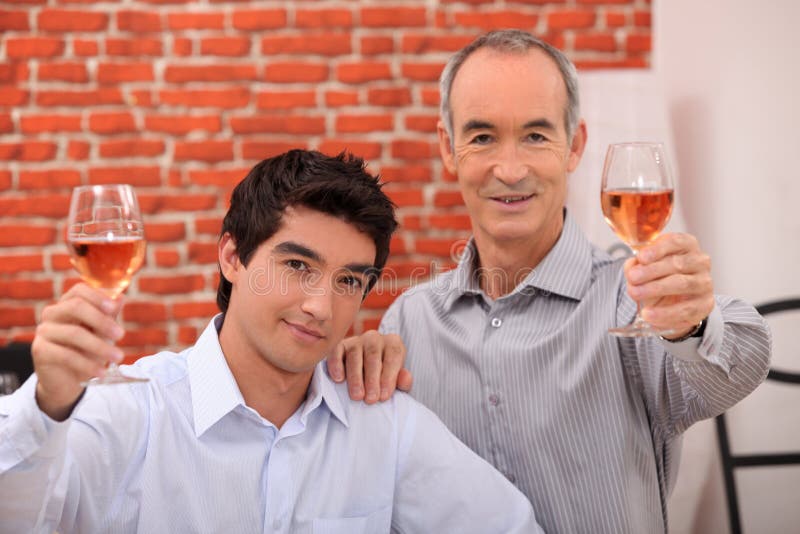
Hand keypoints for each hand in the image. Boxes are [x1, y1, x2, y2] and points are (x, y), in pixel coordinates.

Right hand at [31, 283, 124, 420]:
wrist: (68, 380)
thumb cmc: (87, 351)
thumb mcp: (102, 332)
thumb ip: (109, 316)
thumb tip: (120, 297)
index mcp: (68, 304)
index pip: (79, 290)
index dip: (97, 296)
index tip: (113, 307)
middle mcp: (53, 313)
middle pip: (75, 307)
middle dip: (101, 320)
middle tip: (121, 335)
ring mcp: (44, 331)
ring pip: (74, 333)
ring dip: (100, 346)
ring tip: (118, 357)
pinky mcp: (40, 350)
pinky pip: (66, 355)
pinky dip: (87, 364)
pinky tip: (101, 372)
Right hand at [326, 330, 412, 403]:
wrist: (366, 372)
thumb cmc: (383, 378)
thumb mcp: (396, 381)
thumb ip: (403, 381)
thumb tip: (405, 379)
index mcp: (393, 343)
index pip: (393, 357)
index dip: (389, 378)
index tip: (384, 397)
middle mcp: (375, 338)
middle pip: (373, 356)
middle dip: (372, 380)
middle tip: (370, 400)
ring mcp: (356, 340)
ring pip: (355, 355)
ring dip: (356, 377)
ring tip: (357, 396)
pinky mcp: (340, 345)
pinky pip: (337, 351)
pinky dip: (336, 365)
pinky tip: (339, 379)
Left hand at [625, 233, 713, 338]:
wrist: (673, 303)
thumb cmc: (660, 277)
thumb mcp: (646, 266)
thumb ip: (637, 264)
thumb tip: (631, 266)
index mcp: (687, 245)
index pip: (676, 242)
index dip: (658, 249)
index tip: (641, 257)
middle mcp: (700, 261)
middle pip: (678, 263)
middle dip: (652, 271)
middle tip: (632, 277)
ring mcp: (705, 283)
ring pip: (683, 284)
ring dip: (656, 289)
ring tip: (636, 293)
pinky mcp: (705, 304)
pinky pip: (685, 309)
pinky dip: (664, 312)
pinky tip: (649, 314)